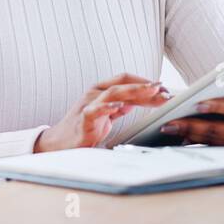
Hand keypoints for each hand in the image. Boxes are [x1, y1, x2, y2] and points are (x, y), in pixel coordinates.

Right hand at [35, 73, 172, 151]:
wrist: (59, 143)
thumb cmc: (83, 129)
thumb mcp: (106, 115)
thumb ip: (120, 106)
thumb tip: (138, 100)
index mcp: (101, 91)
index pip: (125, 79)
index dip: (145, 81)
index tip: (163, 88)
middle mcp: (95, 93)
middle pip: (122, 83)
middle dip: (145, 86)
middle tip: (164, 90)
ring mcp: (88, 104)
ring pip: (113, 92)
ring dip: (134, 91)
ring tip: (150, 92)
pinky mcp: (82, 119)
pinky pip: (95, 110)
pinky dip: (107, 107)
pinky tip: (119, 106)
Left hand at [159, 70, 223, 145]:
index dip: (216, 107)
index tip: (198, 103)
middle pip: (216, 130)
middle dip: (192, 126)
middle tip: (170, 122)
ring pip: (211, 141)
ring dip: (189, 136)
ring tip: (169, 129)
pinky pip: (213, 147)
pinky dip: (196, 143)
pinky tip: (181, 139)